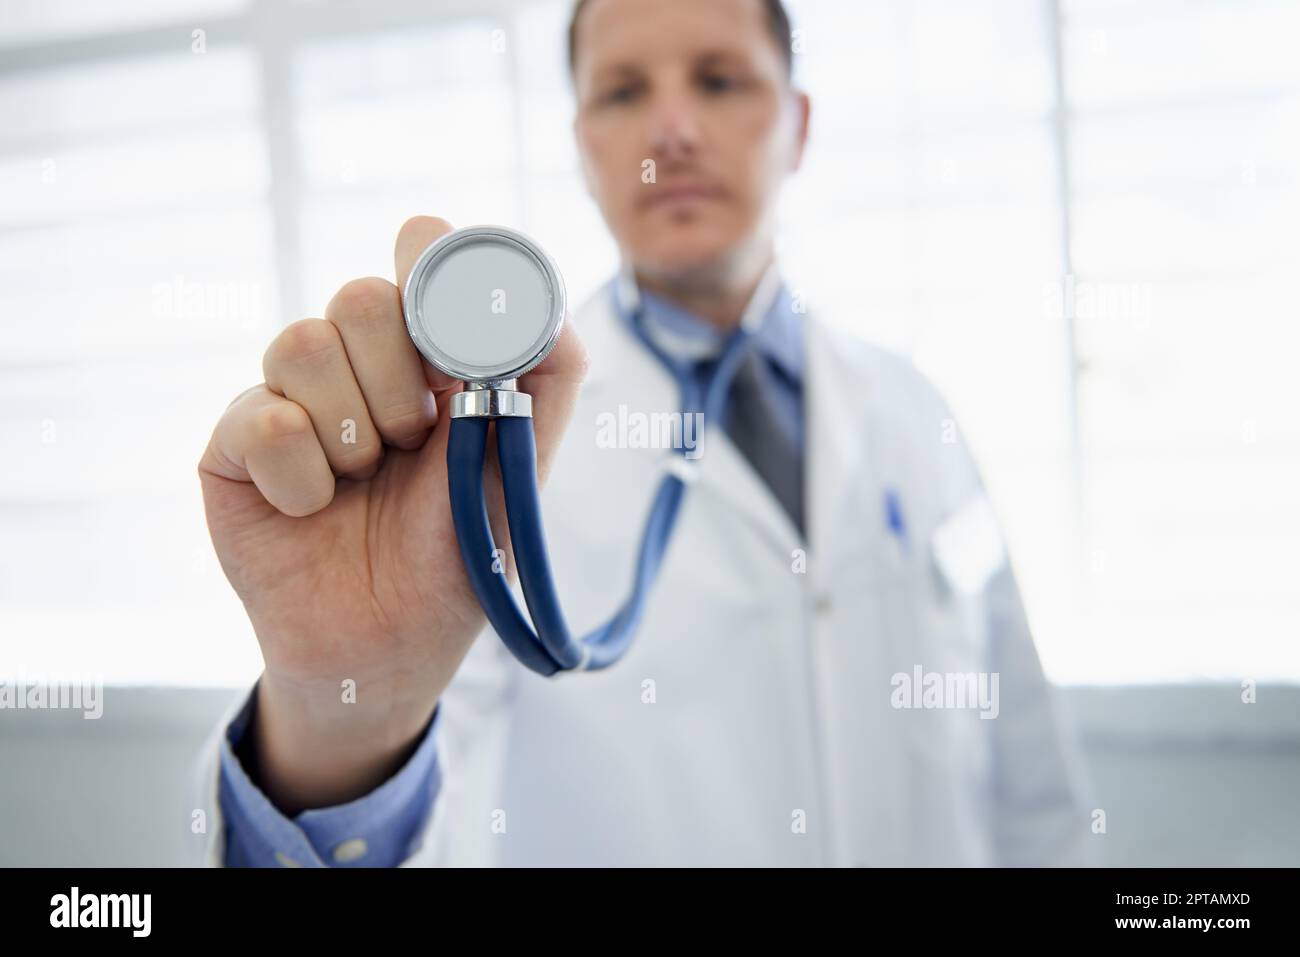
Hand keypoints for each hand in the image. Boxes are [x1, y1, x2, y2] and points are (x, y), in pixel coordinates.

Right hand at [198, 216, 586, 812]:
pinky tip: (314, 511)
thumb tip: (539, 290)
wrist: (385, 652)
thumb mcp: (518, 471)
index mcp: (429, 355)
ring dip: (353, 431)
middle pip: (363, 294)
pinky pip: (263, 417)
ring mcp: (292, 397)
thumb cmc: (457, 560)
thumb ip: (546, 378)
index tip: (452, 319)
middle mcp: (358, 363)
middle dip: (400, 380)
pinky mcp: (233, 442)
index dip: (435, 263)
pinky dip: (303, 478)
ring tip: (365, 482)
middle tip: (413, 444)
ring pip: (303, 342)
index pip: (424, 251)